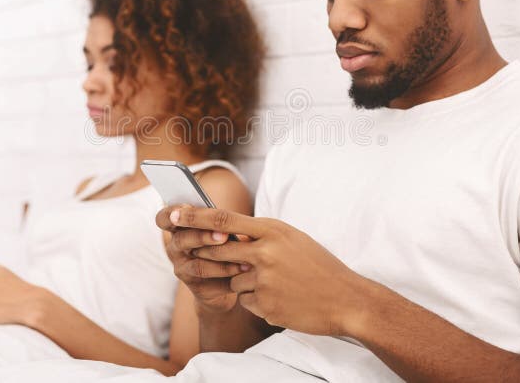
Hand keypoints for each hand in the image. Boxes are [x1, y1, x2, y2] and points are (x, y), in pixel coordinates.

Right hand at [156, 205, 244, 313]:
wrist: (229, 280)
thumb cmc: (225, 244)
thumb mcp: (220, 229)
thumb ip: (220, 223)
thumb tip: (236, 220)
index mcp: (179, 228)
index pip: (163, 218)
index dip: (170, 213)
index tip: (184, 208)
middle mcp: (176, 248)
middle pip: (182, 240)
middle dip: (203, 237)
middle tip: (224, 235)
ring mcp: (184, 270)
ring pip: (197, 265)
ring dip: (221, 260)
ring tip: (242, 256)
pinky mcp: (197, 288)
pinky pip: (212, 283)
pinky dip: (229, 275)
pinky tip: (245, 269)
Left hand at [169, 207, 368, 335]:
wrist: (346, 299)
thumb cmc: (319, 266)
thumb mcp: (291, 239)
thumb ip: (261, 235)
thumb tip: (229, 231)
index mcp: (272, 230)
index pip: (222, 219)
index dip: (193, 216)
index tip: (173, 213)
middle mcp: (265, 252)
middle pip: (218, 249)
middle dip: (208, 252)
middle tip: (200, 251)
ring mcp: (264, 280)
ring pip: (232, 279)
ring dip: (243, 282)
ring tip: (275, 283)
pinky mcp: (264, 305)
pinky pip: (245, 300)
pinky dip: (256, 300)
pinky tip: (280, 299)